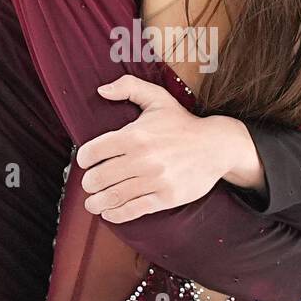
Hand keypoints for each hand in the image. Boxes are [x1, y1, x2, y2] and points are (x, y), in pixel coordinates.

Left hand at [76, 75, 262, 220]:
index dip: (84, 158)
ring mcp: (154, 180)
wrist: (217, 146)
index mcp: (134, 135)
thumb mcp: (157, 98)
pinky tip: (110, 212)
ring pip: (112, 196)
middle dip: (88, 183)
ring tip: (93, 203)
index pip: (92, 152)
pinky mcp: (166, 197)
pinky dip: (116, 214)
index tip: (86, 161)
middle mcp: (142, 158)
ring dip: (96, 202)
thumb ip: (128, 87)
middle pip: (98, 178)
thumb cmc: (183, 123)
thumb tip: (101, 90)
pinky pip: (133, 210)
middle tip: (90, 183)